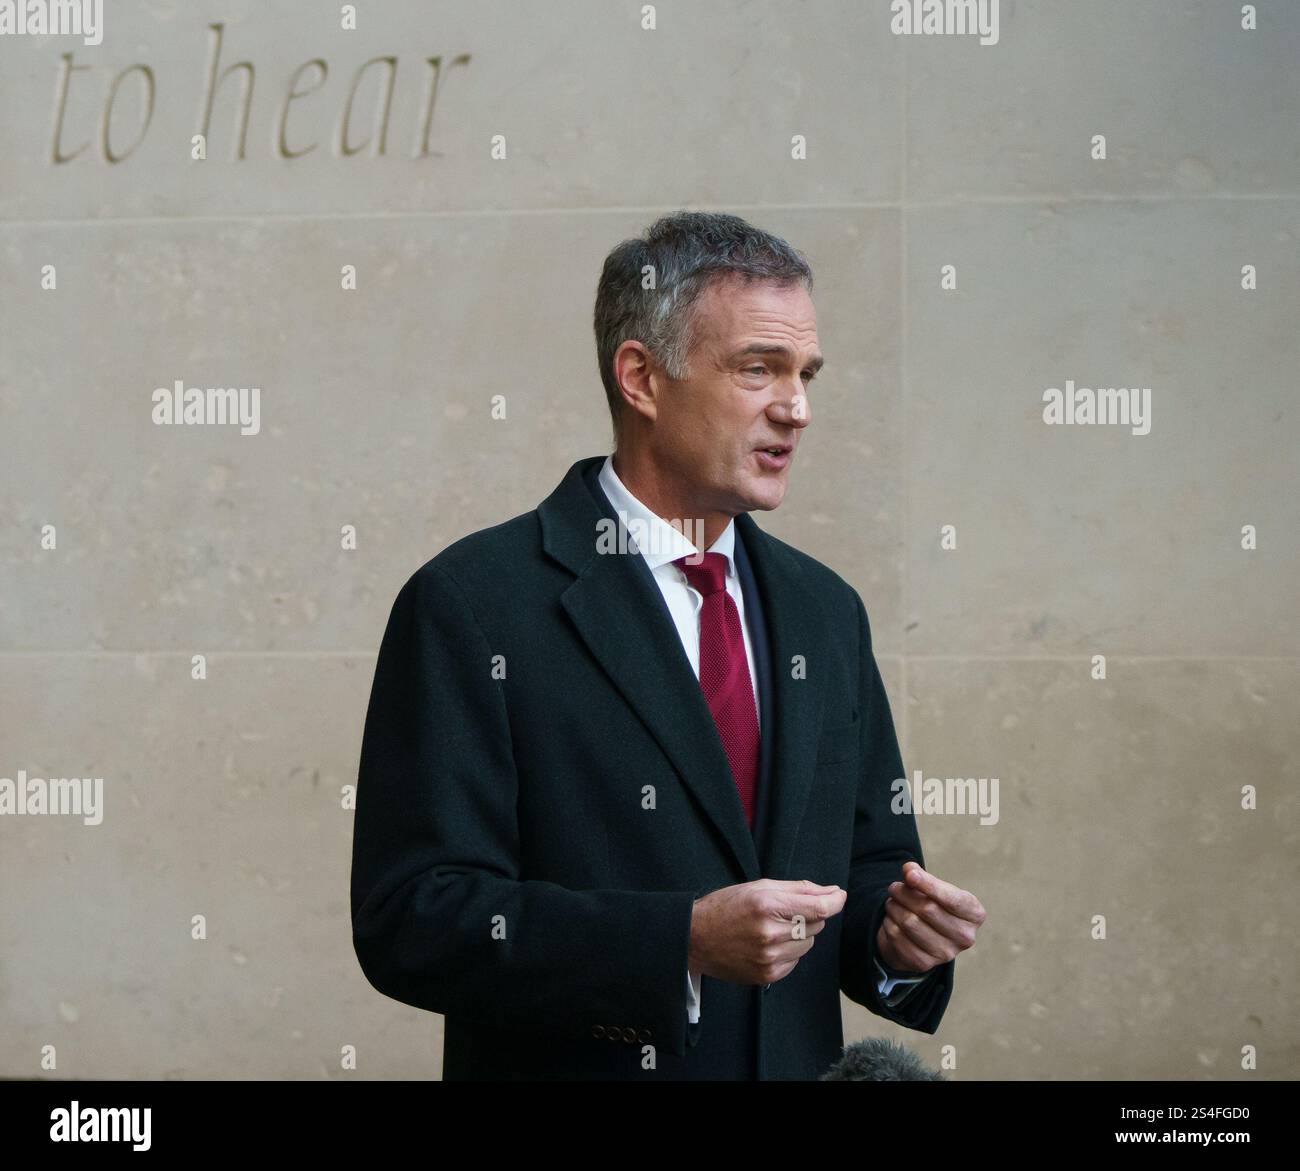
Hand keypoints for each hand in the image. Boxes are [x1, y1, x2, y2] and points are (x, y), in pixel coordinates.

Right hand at [689, 878, 845, 985]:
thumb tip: (832, 892)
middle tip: (784, 911)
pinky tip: (767, 944)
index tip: (839, 895)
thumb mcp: (759, 887)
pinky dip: (789, 951)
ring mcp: (768, 958)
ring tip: (772, 928)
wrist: (695, 938)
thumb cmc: (726, 906)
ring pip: (808, 944)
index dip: (835, 901)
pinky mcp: (767, 975)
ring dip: (800, 934)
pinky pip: (796, 961)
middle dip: (809, 915)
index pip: (818, 908)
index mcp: (766, 905)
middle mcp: (769, 933)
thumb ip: (798, 889)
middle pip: (816, 924)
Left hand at [875, 862, 984, 974]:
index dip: (928, 884)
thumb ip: (920, 876)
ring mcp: (946, 954)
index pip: (952, 899)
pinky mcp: (924, 964)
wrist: (922, 936)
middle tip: (894, 888)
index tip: (909, 874)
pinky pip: (897, 937)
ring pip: (909, 922)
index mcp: (974, 914)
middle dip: (904, 893)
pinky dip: (888, 924)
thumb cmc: (932, 904)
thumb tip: (909, 870)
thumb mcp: (931, 887)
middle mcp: (965, 937)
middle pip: (927, 909)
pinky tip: (892, 920)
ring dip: (894, 908)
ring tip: (892, 903)